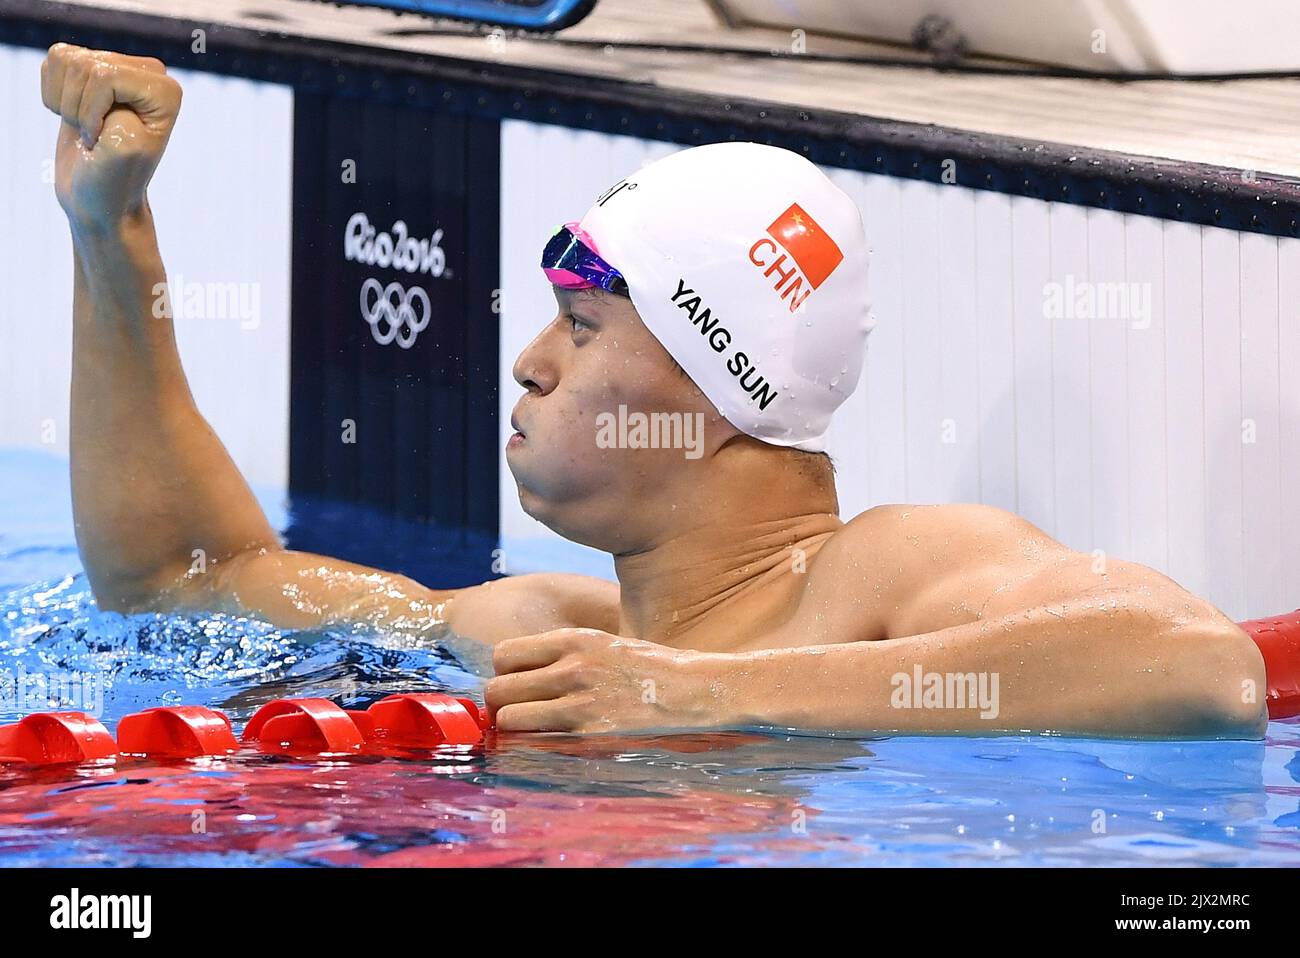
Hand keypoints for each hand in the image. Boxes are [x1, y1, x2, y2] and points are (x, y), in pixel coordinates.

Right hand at [40, 43, 181, 227]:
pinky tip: (73, 117)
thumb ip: (119, 107)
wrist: (99, 196)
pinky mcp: (89, 73)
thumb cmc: (114, 178)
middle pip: (84, 65)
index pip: (105, 76)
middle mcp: (148, 73)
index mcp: (165, 90)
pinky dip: (53, 94)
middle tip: (96, 138)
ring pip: (66, 60)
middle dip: (77, 108)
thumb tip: (102, 74)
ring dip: (65, 102)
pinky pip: (54, 62)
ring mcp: (118, 69)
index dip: (92, 112)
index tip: (105, 141)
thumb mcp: (123, 146)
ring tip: (87, 129)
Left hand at [486, 628, 718, 733]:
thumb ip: (565, 656)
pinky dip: (535, 751)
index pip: (503, 654)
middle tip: (520, 713)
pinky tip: (553, 748)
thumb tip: (522, 676)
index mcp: (576, 640)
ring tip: (535, 733)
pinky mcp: (591, 739)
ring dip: (515, 731)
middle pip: (497, 689)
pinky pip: (536, 748)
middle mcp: (572, 669)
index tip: (518, 685)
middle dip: (503, 704)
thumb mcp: (606, 645)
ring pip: (508, 720)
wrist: (698, 692)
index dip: (505, 673)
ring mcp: (581, 706)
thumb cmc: (653, 671)